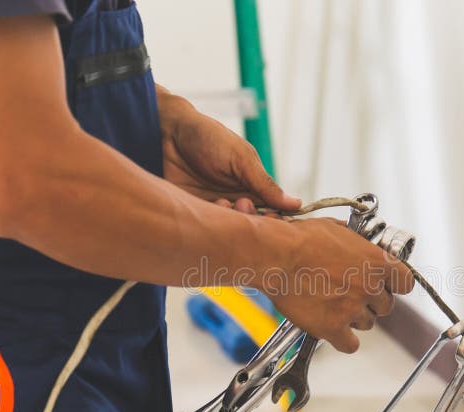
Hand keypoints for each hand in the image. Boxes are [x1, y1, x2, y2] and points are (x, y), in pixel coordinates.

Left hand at [156, 86, 300, 212]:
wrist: (167, 131)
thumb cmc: (208, 137)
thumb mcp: (241, 158)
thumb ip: (265, 184)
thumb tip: (296, 204)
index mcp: (253, 186)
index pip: (272, 211)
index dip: (276, 219)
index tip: (275, 220)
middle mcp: (236, 198)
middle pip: (253, 223)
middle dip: (252, 219)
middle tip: (243, 204)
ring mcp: (215, 206)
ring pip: (232, 227)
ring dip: (232, 219)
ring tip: (226, 202)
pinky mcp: (194, 211)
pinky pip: (209, 226)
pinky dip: (214, 220)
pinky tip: (212, 204)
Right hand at [264, 217, 415, 352]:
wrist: (276, 255)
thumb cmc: (300, 239)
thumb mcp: (337, 228)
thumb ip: (357, 241)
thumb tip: (360, 242)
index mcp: (377, 261)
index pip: (405, 282)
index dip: (396, 284)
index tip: (388, 285)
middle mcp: (369, 287)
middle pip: (385, 305)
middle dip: (371, 300)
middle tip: (352, 292)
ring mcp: (352, 309)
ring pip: (367, 323)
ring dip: (355, 317)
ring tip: (334, 304)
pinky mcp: (333, 328)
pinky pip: (350, 344)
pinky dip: (344, 340)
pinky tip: (334, 329)